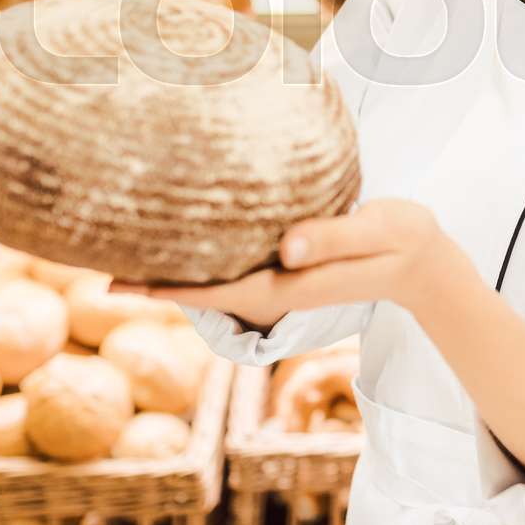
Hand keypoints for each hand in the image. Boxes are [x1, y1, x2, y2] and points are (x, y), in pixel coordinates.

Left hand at [109, 199, 457, 328]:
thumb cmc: (404, 239)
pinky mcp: (289, 269)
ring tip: (125, 252)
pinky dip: (202, 260)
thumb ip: (333, 238)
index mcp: (292, 285)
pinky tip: (183, 241)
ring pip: (215, 283)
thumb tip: (285, 247)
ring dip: (173, 272)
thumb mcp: (378, 232)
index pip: (217, 290)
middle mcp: (278, 290)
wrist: (427, 260)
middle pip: (204, 292)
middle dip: (154, 283)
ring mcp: (282, 283)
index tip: (120, 282)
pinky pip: (234, 269)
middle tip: (97, 270)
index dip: (167, 287)